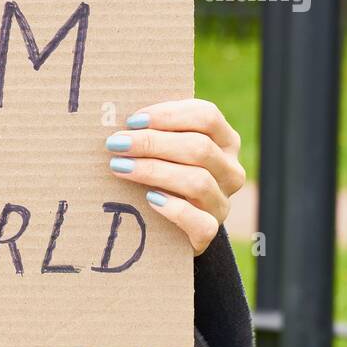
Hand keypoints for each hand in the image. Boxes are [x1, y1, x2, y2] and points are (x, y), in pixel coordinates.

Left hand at [104, 98, 245, 254]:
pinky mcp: (209, 231)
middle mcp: (230, 170)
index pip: (206, 116)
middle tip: (116, 143)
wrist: (164, 226)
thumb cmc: (159, 175)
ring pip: (197, 181)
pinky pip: (198, 221)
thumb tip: (120, 117)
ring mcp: (222, 203)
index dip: (169, 115)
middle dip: (152, 143)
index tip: (133, 120)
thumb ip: (154, 132)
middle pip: (198, 147)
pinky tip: (149, 198)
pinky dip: (173, 209)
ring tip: (119, 166)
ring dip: (153, 171)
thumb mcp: (163, 151)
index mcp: (224, 141)